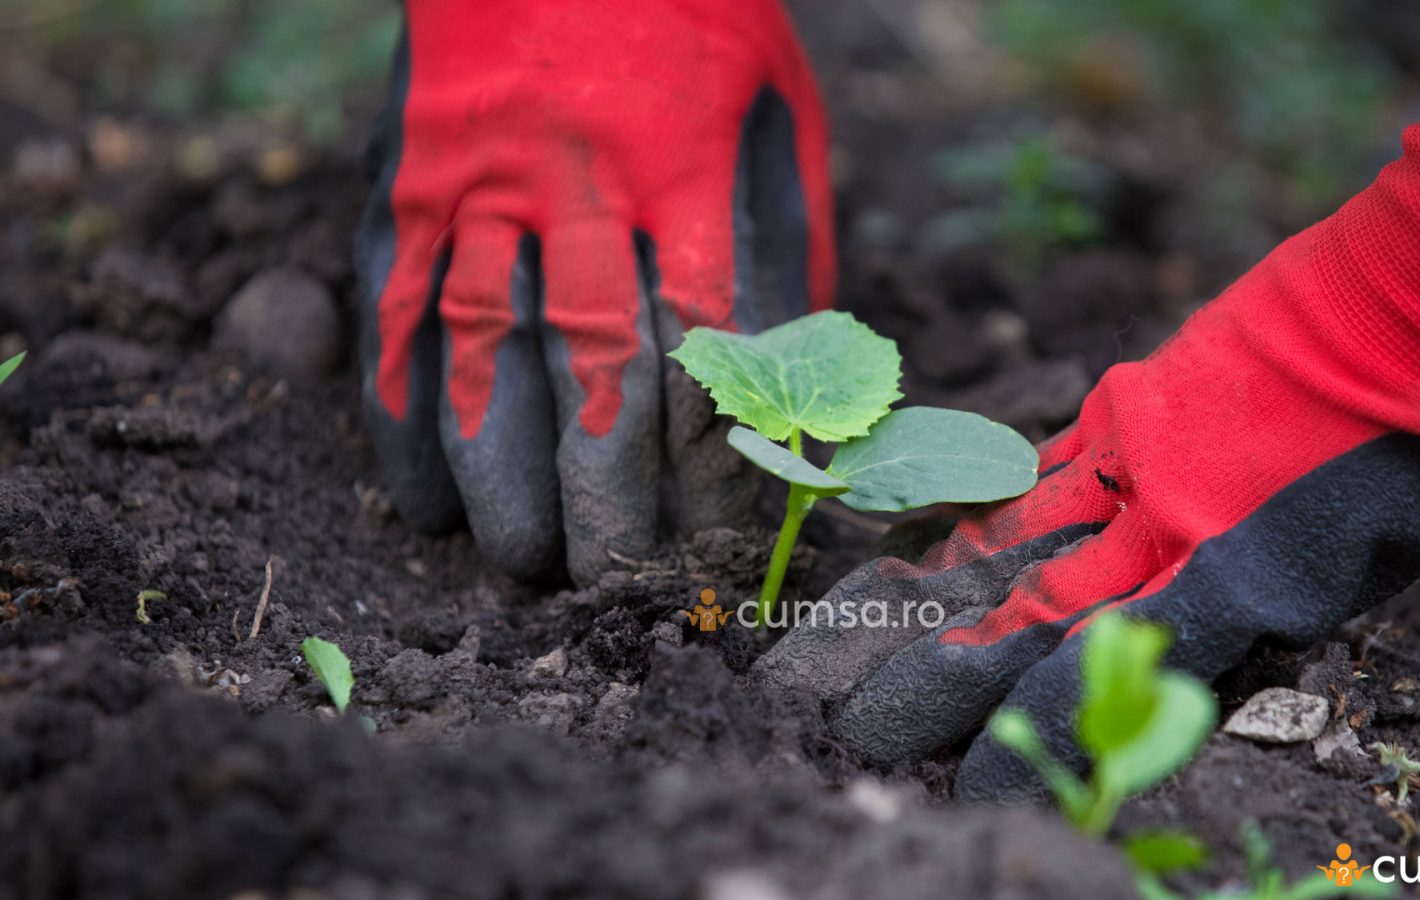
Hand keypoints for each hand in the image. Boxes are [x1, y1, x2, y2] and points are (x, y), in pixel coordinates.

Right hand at [355, 0, 832, 581]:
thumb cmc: (692, 17)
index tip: (711, 542)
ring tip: (520, 563)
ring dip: (499, 474)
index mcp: (689, 161)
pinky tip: (421, 494)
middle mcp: (581, 175)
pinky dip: (401, 412)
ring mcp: (481, 174)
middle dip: (602, 493)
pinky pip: (392, 307)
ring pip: (483, 349)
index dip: (707, 459)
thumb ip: (786, 238)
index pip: (706, 345)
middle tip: (609, 582)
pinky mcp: (407, 173)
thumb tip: (797, 374)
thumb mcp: (778, 106)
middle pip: (593, 365)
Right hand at [757, 29, 1419, 801]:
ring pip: (1014, 532)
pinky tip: (945, 529)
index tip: (962, 762)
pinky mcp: (1118, 403)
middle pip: (1030, 604)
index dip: (1023, 718)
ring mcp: (1128, 458)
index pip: (1096, 666)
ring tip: (870, 619)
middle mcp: (1160, 523)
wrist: (1406, 303)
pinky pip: (1036, 469)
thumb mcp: (1364, 571)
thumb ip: (1260, 615)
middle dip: (942, 658)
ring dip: (938, 583)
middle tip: (862, 698)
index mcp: (1230, 578)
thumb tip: (1184, 642)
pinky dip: (985, 506)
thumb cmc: (1419, 449)